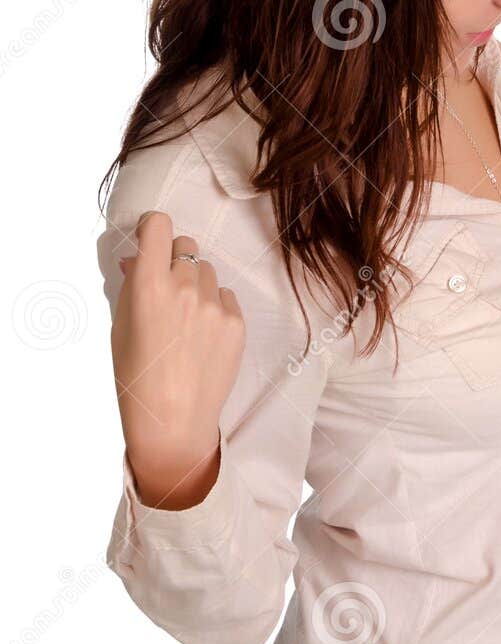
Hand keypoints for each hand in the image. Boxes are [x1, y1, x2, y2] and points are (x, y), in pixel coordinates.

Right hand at [110, 211, 244, 509]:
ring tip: (183, 320)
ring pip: (207, 273)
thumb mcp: (120, 327)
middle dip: (174, 259)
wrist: (173, 418)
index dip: (153, 228)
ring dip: (196, 284)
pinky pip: (226, 298)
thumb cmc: (135, 375)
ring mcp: (215, 304)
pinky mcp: (237, 321)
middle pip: (186, 247)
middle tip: (166, 286)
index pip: (158, 226)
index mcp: (149, 285)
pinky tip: (202, 335)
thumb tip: (139, 259)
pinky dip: (215, 307)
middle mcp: (185, 287)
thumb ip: (132, 287)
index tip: (150, 237)